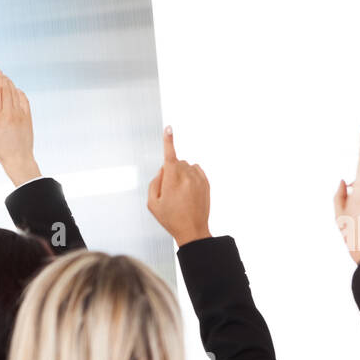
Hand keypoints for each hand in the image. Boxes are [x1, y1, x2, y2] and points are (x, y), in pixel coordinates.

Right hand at [0, 67, 40, 186]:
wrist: (18, 158)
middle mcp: (9, 114)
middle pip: (5, 90)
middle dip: (2, 78)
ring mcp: (20, 115)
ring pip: (15, 93)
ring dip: (10, 84)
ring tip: (5, 78)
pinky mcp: (28, 117)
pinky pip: (24, 99)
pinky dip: (19, 92)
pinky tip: (16, 89)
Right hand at [146, 126, 210, 246]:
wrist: (192, 230)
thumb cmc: (171, 218)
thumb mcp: (152, 204)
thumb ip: (154, 182)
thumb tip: (163, 170)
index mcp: (172, 180)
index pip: (169, 156)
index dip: (168, 141)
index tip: (168, 128)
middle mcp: (187, 176)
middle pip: (176, 162)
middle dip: (170, 171)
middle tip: (168, 191)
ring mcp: (198, 179)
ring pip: (186, 166)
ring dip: (181, 174)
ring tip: (180, 194)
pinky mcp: (206, 182)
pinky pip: (195, 170)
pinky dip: (190, 176)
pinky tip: (187, 191)